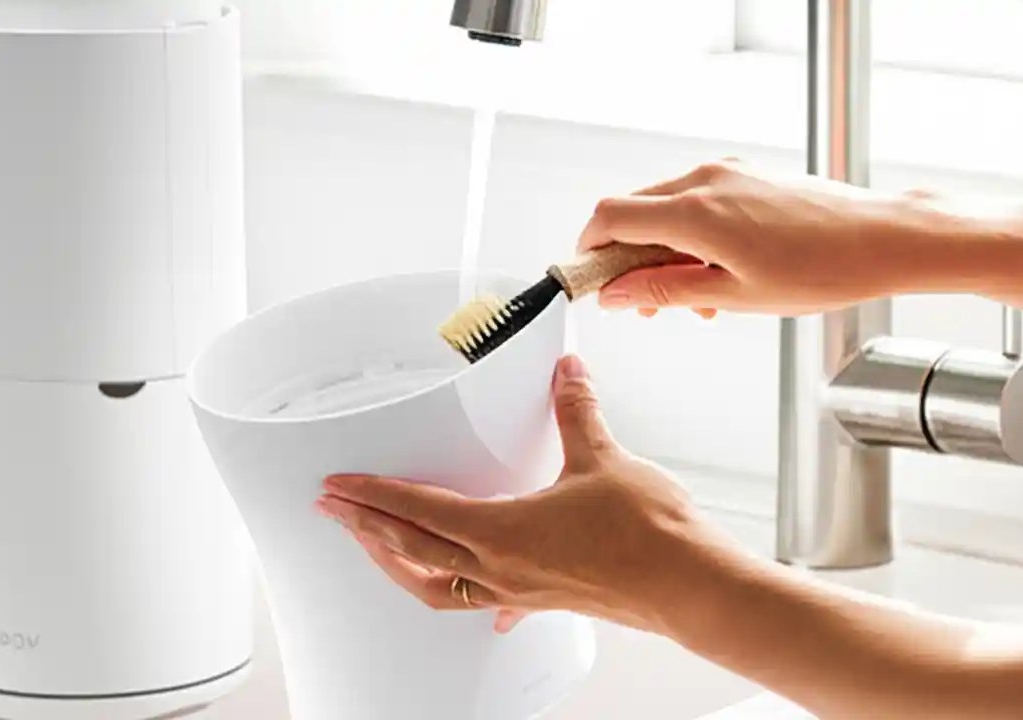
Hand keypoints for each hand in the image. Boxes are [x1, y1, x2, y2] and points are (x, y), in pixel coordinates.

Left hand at [317, 355, 734, 634]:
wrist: (690, 586)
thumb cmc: (647, 534)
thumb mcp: (603, 457)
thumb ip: (576, 410)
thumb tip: (566, 371)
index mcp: (501, 533)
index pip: (417, 511)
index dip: (372, 495)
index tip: (337, 486)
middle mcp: (499, 569)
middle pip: (412, 551)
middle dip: (365, 528)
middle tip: (332, 511)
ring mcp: (519, 591)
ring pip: (438, 586)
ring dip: (399, 565)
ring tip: (375, 548)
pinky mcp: (544, 600)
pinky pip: (485, 603)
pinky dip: (463, 593)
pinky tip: (472, 600)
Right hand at [578, 159, 940, 316]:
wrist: (884, 240)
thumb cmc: (823, 268)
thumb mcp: (733, 295)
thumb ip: (665, 291)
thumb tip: (617, 293)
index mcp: (695, 211)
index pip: (610, 217)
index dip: (588, 250)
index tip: (588, 281)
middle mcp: (706, 181)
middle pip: (633, 211)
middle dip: (627, 259)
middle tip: (640, 303)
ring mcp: (729, 174)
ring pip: (666, 209)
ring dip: (662, 252)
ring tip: (691, 299)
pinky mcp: (748, 177)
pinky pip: (698, 203)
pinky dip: (691, 237)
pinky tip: (716, 275)